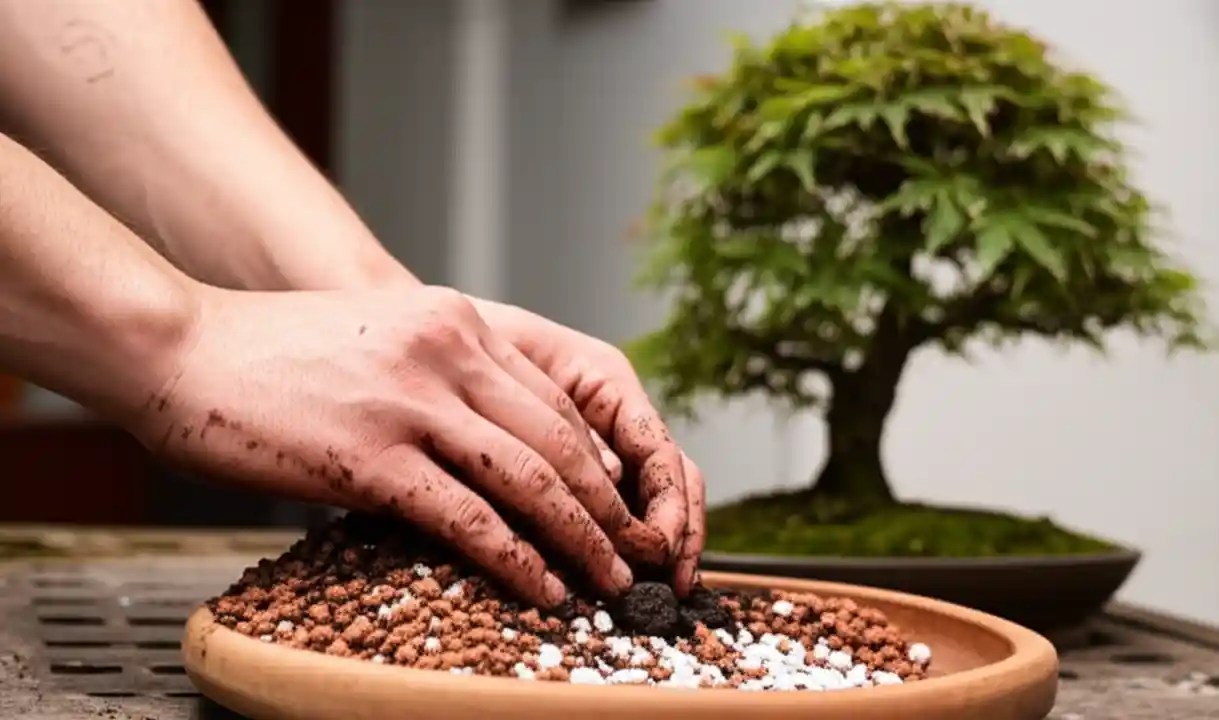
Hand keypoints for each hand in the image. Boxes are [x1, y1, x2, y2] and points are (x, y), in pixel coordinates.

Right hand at [127, 285, 667, 606]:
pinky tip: (543, 589)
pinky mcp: (373, 456)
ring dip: (583, 537)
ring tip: (612, 580)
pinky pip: (470, 517)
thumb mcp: (377, 338)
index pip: (555, 398)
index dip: (599, 458)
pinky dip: (518, 560)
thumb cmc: (272, 352)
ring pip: (530, 478)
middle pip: (560, 438)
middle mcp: (447, 351)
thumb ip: (438, 375)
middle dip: (609, 505)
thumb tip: (480, 444)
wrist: (180, 345)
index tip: (621, 503)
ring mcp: (412, 402)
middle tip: (638, 551)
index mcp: (453, 320)